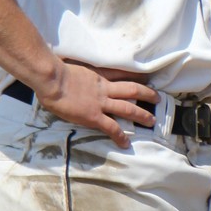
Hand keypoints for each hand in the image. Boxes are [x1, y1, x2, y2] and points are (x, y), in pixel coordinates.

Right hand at [35, 60, 158, 149]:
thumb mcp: (72, 67)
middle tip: (157, 98)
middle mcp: (104, 88)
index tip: (146, 78)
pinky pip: (111, 127)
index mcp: (98, 75)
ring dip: (141, 114)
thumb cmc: (56, 72)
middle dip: (146, 94)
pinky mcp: (94, 116)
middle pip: (131, 89)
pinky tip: (125, 143)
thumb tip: (75, 75)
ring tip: (151, 121)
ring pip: (127, 108)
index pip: (121, 74)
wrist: (52, 79)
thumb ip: (79, 73)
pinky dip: (120, 135)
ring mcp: (100, 102)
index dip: (135, 76)